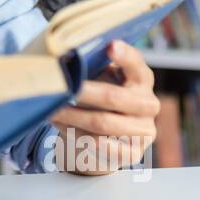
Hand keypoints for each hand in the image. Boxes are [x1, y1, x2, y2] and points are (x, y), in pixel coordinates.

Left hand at [49, 41, 159, 174]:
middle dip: (83, 92)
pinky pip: (100, 144)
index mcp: (141, 79)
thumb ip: (92, 68)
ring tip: (51, 110)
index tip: (111, 46)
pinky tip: (61, 126)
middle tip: (61, 89)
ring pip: (102, 123)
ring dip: (72, 116)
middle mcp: (148, 104)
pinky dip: (76, 134)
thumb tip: (62, 59)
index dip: (125, 55)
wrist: (105, 138)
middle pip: (113, 97)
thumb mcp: (100, 80)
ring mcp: (144, 130)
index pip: (136, 65)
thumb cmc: (99, 99)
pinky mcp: (133, 153)